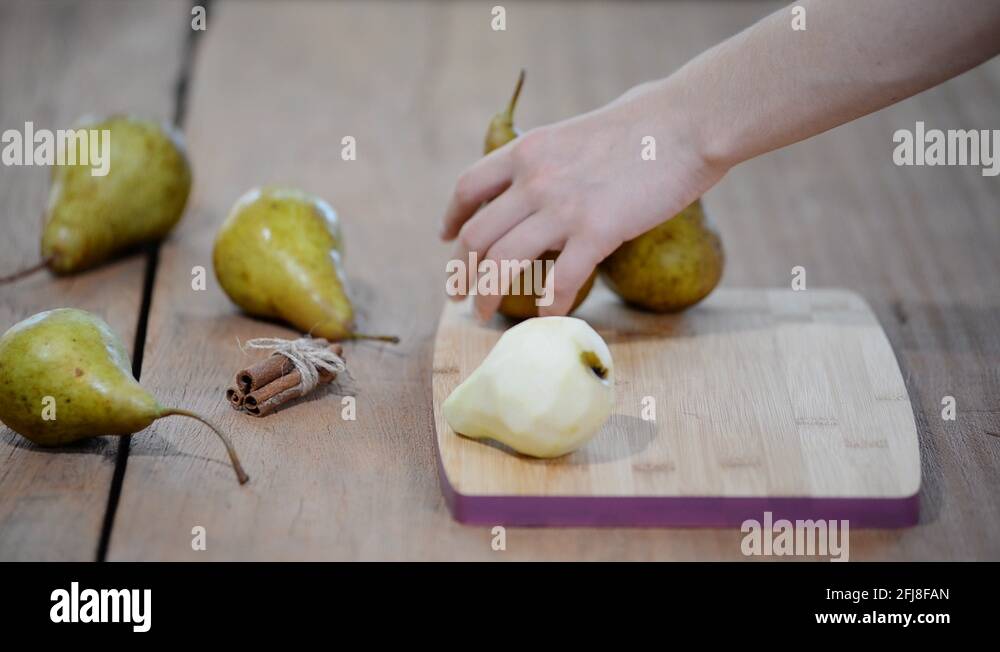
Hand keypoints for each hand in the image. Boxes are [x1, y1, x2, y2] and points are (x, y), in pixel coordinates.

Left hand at [440, 79, 728, 320]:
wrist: (688, 121)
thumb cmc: (646, 120)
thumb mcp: (579, 130)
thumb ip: (556, 156)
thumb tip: (557, 173)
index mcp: (527, 150)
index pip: (469, 188)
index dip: (451, 217)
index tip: (445, 238)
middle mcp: (534, 179)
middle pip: (476, 235)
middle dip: (461, 271)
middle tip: (461, 295)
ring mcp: (563, 206)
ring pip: (502, 263)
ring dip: (487, 295)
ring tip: (485, 315)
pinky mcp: (598, 231)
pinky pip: (560, 281)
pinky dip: (548, 305)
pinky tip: (547, 316)